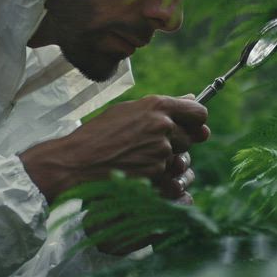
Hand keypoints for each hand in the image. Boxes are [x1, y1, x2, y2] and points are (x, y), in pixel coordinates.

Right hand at [20, 95, 208, 202]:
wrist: (78, 160)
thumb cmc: (99, 133)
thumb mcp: (129, 110)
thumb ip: (163, 106)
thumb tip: (192, 99)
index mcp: (157, 106)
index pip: (198, 113)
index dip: (197, 121)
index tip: (193, 127)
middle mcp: (163, 126)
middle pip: (192, 138)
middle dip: (178, 143)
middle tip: (154, 145)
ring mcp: (161, 151)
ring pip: (180, 158)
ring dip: (168, 160)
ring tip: (141, 157)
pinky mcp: (156, 173)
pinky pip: (170, 177)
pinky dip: (159, 177)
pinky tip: (138, 170)